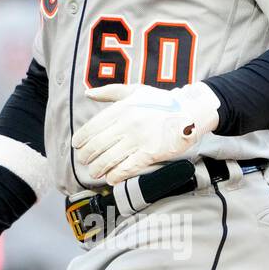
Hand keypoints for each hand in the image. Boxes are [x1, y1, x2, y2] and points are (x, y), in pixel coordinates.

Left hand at [73, 82, 220, 185]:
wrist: (191, 111)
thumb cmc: (162, 101)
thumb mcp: (135, 91)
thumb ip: (109, 92)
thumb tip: (88, 93)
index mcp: (121, 109)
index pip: (92, 127)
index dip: (81, 140)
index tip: (77, 147)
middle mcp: (127, 124)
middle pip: (97, 145)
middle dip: (86, 157)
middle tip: (84, 162)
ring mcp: (139, 139)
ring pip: (109, 159)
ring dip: (97, 168)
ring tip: (95, 172)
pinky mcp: (151, 153)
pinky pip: (127, 168)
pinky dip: (115, 175)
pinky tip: (111, 178)